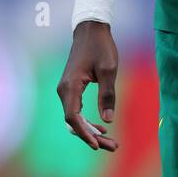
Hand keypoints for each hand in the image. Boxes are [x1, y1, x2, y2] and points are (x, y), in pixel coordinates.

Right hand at [56, 21, 119, 150]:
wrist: (90, 30)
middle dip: (92, 136)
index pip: (73, 117)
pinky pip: (77, 110)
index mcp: (70, 86)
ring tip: (110, 142)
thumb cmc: (100, 47)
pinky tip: (102, 127)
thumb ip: (107, 94)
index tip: (97, 144)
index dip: (84, 132)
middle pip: (74, 121)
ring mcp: (66, 90)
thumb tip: (108, 119)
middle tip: (113, 147)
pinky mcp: (72, 89)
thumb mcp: (109, 69)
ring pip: (76, 118)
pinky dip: (88, 121)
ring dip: (91, 131)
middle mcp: (64, 91)